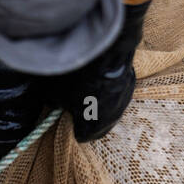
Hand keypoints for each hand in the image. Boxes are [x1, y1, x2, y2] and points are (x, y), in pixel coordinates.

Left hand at [48, 1, 149, 142]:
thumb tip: (53, 103)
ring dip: (100, 101)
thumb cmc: (75, 77)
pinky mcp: (130, 82)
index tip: (67, 113)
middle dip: (88, 116)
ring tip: (89, 87)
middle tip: (77, 102)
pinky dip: (109, 86)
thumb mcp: (53, 92)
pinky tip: (101, 74)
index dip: (74, 125)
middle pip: (99, 124)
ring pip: (110, 107)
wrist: (103, 48)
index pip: (83, 136)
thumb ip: (53, 102)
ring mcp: (123, 100)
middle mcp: (112, 118)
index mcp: (92, 127)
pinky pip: (117, 90)